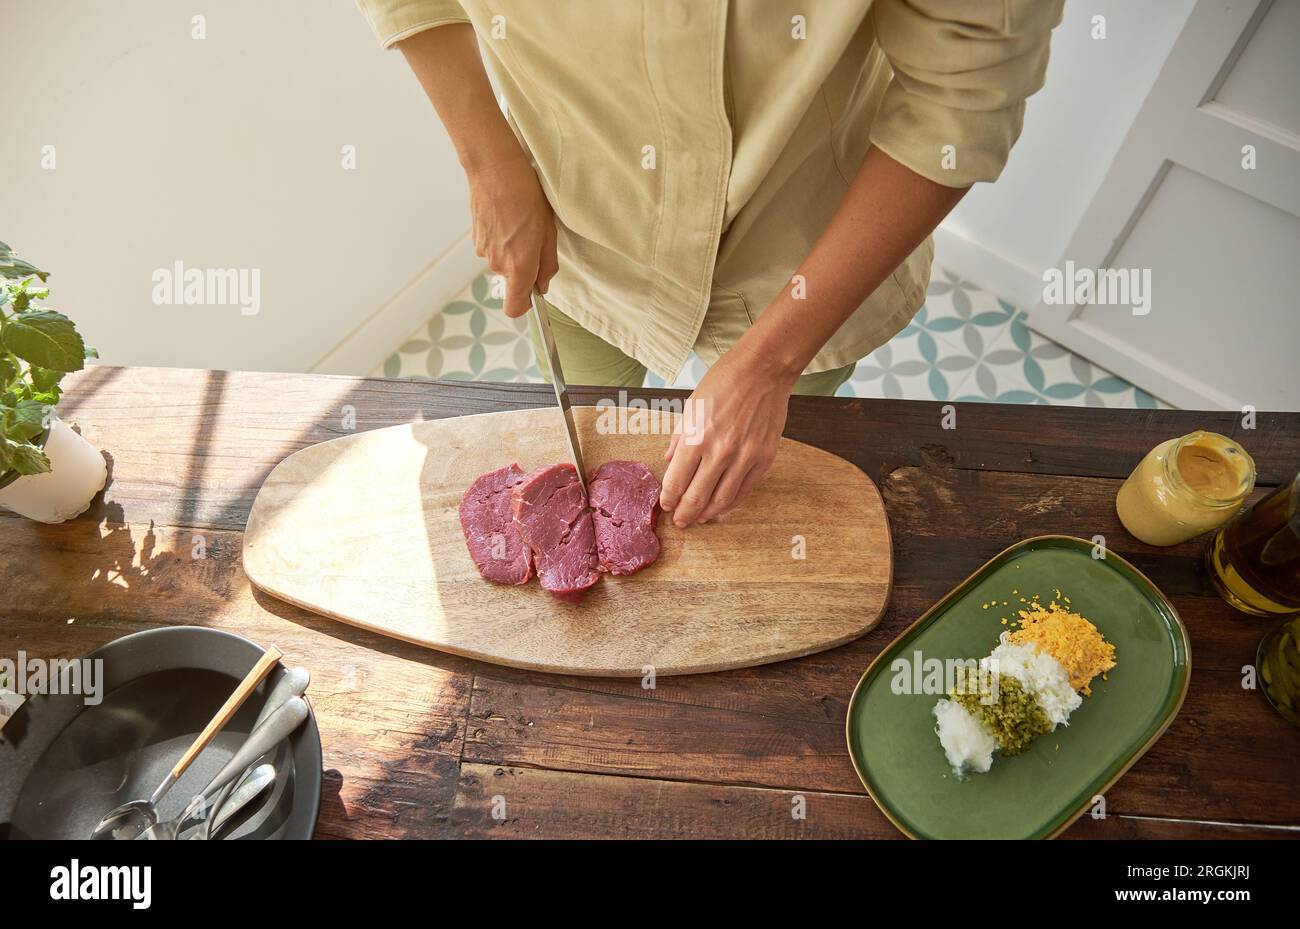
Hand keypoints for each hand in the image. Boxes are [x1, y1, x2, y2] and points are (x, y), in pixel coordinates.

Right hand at [467, 154, 558, 317]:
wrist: (495, 170)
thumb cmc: (526, 197)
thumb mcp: (549, 232)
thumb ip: (547, 265)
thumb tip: (543, 285)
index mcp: (519, 266)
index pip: (515, 308)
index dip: (526, 305)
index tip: (535, 294)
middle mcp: (498, 264)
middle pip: (513, 280)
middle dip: (525, 266)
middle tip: (535, 237)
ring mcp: (484, 252)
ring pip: (503, 262)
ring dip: (514, 249)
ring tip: (521, 222)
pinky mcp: (476, 239)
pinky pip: (494, 248)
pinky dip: (502, 238)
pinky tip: (507, 217)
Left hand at [659, 345, 797, 527]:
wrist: (763, 370)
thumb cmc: (723, 382)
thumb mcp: (691, 406)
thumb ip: (679, 437)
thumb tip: (669, 460)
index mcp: (696, 437)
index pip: (676, 482)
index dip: (669, 499)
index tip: (666, 505)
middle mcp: (719, 451)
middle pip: (697, 497)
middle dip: (685, 514)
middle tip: (680, 521)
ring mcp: (744, 457)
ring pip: (722, 500)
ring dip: (707, 514)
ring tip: (699, 519)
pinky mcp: (764, 458)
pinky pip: (745, 491)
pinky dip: (731, 504)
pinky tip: (722, 507)